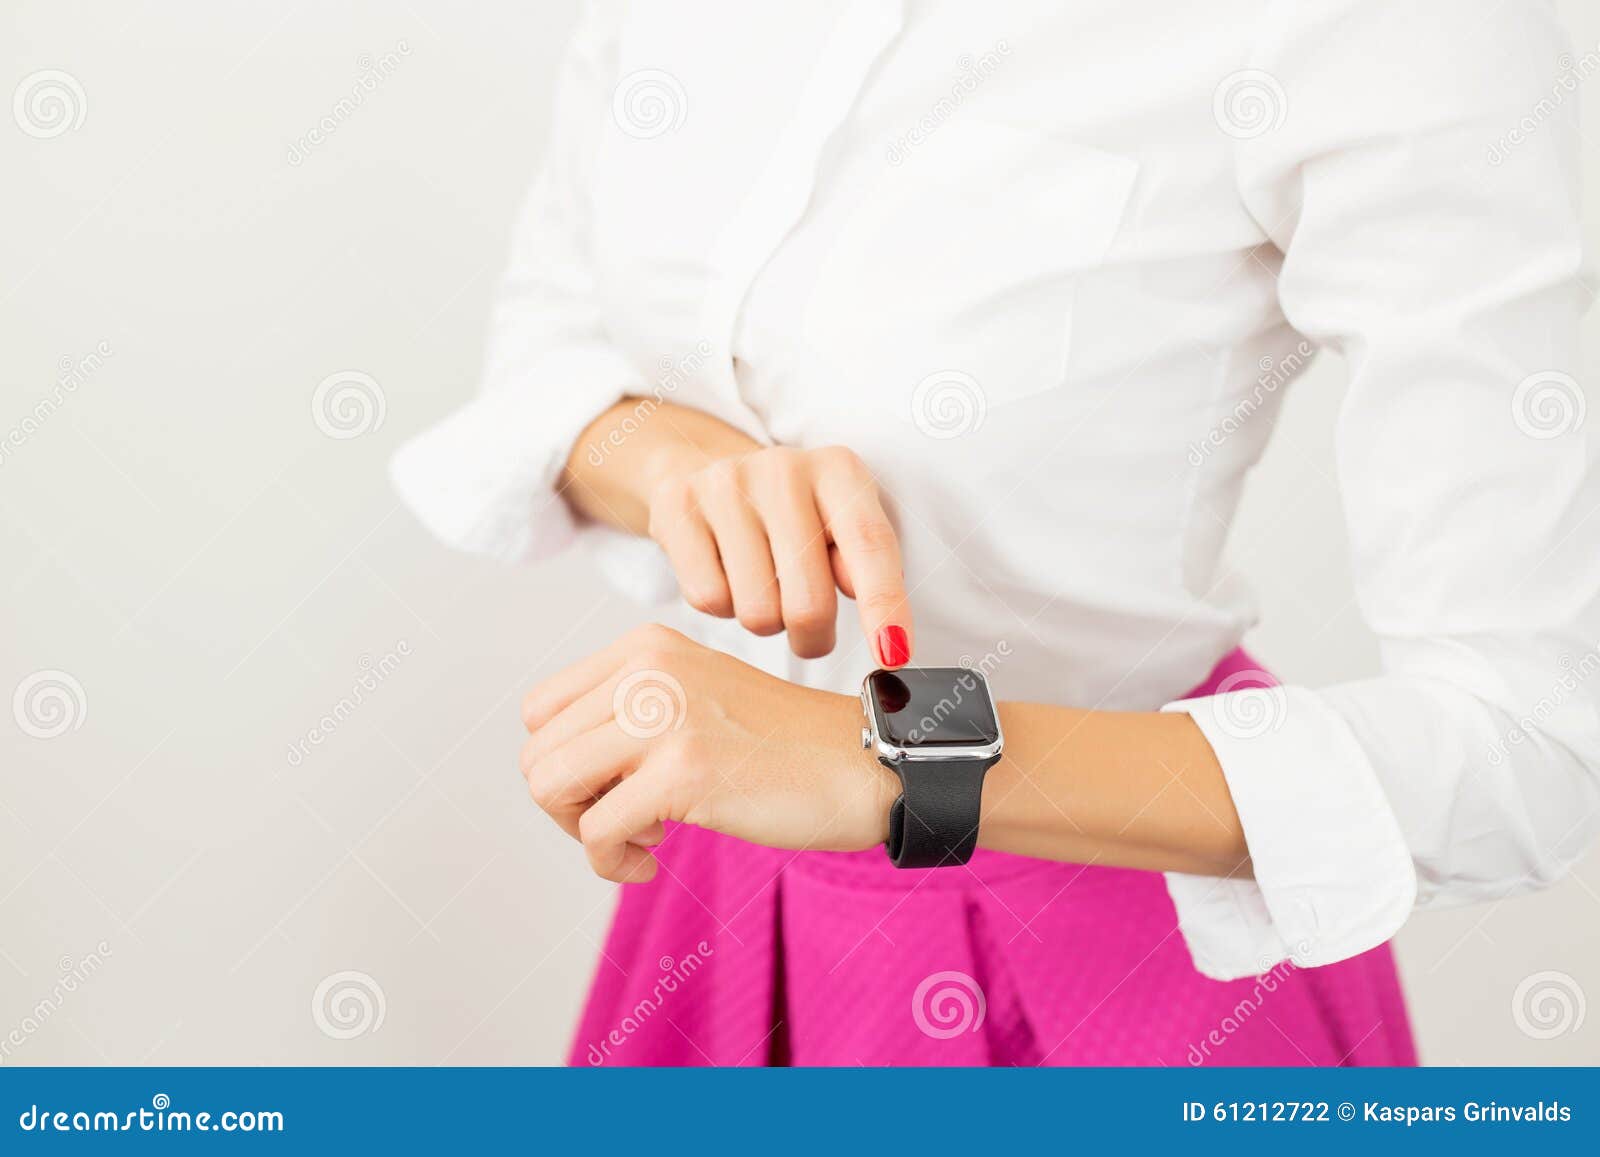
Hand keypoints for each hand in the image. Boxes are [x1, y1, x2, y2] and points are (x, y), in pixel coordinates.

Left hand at [519, 624, 897, 882]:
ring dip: (584, 832)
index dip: (562, 761)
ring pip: (550, 785)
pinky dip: (613, 861)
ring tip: (641, 838)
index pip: (541, 710)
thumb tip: (554, 772)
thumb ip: (627, 713)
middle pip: (538, 752)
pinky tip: (653, 859)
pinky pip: (596, 832)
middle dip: (570, 805)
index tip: (611, 788)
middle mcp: (646, 670)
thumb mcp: (693, 697)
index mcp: (644, 647)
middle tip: (626, 822)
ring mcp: (662, 717)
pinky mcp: (682, 771)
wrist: (862, 764)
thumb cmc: (783, 746)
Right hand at [646, 445, 912, 665]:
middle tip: (811, 631)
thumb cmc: (794, 514)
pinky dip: (723, 608)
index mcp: (839, 470)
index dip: (885, 606)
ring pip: (757, 612)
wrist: (708, 469)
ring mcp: (725, 486)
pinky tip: (728, 576)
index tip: (892, 654)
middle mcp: (783, 470)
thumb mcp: (842, 525)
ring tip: (765, 587)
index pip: (870, 545)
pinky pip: (709, 600)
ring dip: (767, 621)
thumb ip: (864, 564)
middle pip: (809, 601)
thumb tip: (875, 614)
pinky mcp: (677, 509)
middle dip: (814, 637)